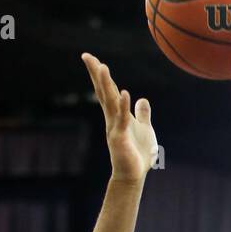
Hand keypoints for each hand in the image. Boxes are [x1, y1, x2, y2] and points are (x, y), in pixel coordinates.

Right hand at [81, 53, 157, 182]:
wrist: (133, 175)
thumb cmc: (137, 154)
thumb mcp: (144, 129)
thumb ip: (142, 114)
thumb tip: (142, 99)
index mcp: (117, 114)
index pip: (107, 90)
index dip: (99, 75)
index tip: (91, 58)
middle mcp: (112, 118)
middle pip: (103, 92)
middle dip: (96, 74)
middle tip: (86, 56)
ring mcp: (115, 127)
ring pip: (109, 102)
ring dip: (106, 84)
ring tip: (101, 67)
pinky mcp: (121, 137)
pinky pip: (122, 119)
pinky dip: (123, 106)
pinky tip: (124, 92)